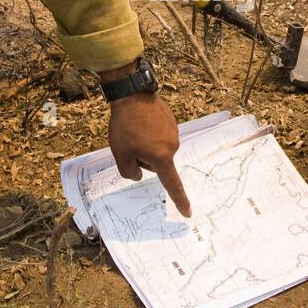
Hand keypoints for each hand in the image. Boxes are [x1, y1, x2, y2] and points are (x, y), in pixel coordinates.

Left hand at [107, 92, 190, 217]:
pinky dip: (150, 132)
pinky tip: (141, 121)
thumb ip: (129, 172)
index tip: (187, 212)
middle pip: (157, 163)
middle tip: (130, 142)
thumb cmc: (125, 126)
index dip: (179, 200)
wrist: (132, 94)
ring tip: (134, 129)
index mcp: (162, 158)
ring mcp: (174, 132)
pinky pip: (160, 135)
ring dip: (147, 144)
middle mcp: (172, 146)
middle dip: (144, 157)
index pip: (172, 184)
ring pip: (158, 148)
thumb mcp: (120, 154)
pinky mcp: (171, 121)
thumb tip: (139, 174)